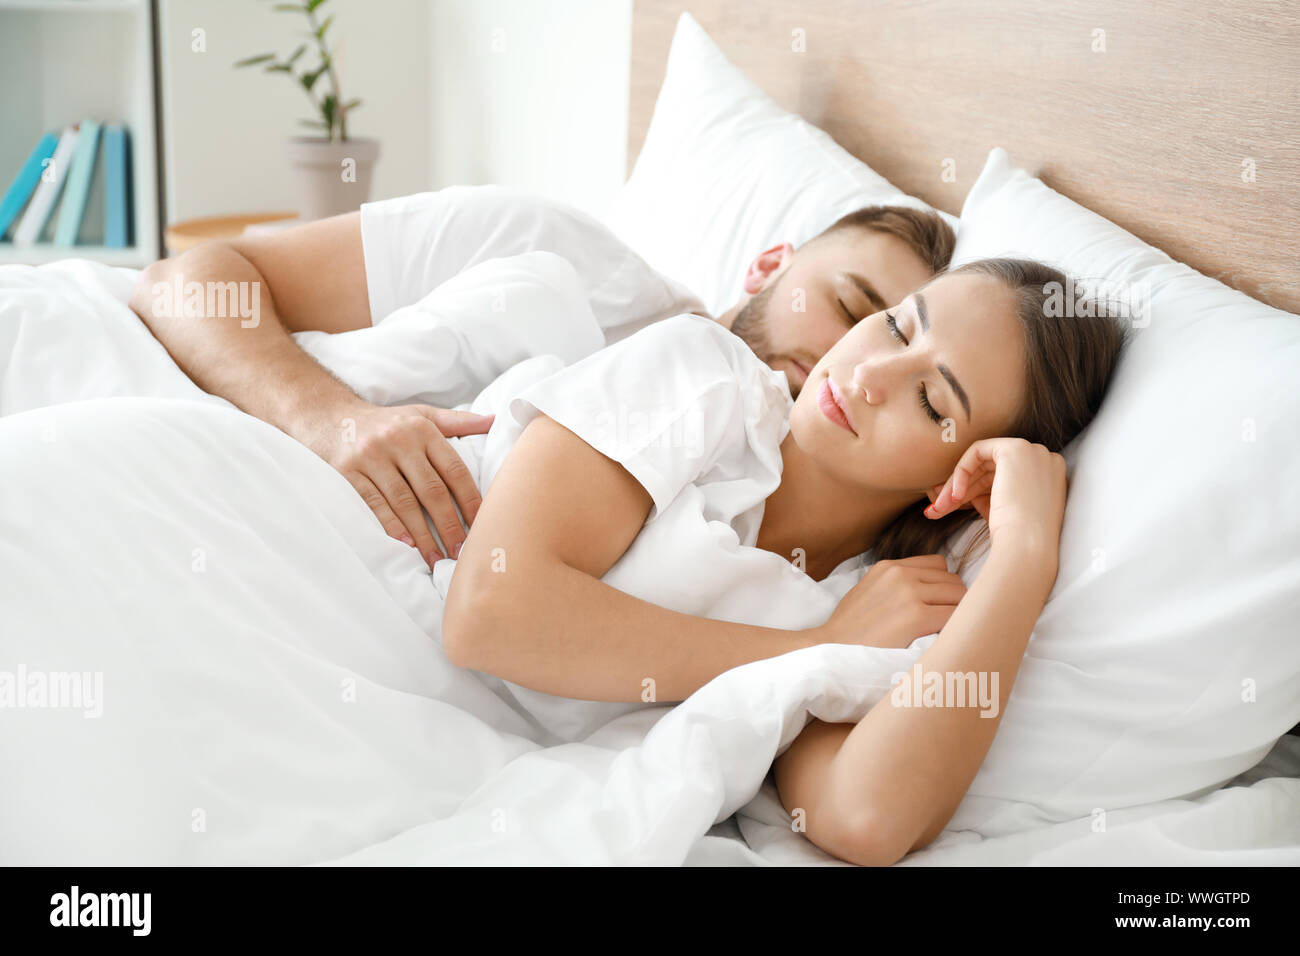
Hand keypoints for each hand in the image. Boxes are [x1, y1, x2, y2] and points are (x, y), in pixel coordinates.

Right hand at [311, 400, 494, 568]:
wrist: (331, 417)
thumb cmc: (387, 422)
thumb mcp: (422, 415)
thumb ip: (459, 422)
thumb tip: (496, 422)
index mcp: (422, 429)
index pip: (454, 470)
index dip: (470, 500)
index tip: (482, 525)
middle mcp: (398, 441)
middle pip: (432, 490)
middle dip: (449, 525)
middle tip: (462, 552)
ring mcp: (371, 457)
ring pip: (404, 502)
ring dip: (423, 534)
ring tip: (437, 557)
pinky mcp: (348, 472)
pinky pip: (374, 503)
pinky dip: (391, 525)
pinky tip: (406, 544)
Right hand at [812, 555, 967, 648]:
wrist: (832, 649)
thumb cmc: (851, 628)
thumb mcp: (870, 590)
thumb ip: (898, 584)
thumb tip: (931, 591)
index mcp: (889, 566)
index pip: (938, 564)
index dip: (942, 586)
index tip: (936, 604)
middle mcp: (901, 573)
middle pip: (952, 579)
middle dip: (952, 600)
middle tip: (942, 622)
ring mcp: (909, 593)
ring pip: (959, 595)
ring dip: (957, 613)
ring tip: (942, 631)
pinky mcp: (917, 616)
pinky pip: (956, 615)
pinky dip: (956, 627)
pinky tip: (942, 639)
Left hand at [924, 437, 1067, 566]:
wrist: (1027, 547)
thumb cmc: (1014, 540)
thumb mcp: (999, 511)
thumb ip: (985, 494)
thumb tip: (954, 490)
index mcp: (1046, 477)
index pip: (1002, 477)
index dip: (974, 491)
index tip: (953, 507)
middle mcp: (1044, 460)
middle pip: (989, 470)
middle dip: (960, 489)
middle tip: (936, 508)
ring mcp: (1033, 452)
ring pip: (980, 462)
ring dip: (955, 486)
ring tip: (936, 509)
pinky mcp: (1016, 449)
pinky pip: (977, 451)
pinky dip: (961, 472)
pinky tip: (954, 496)